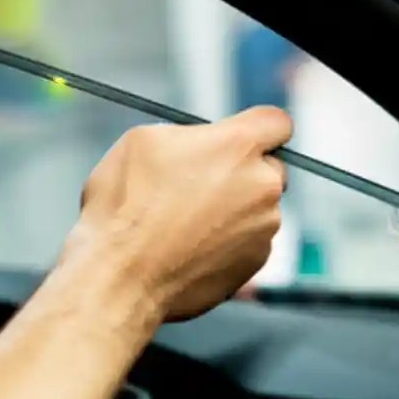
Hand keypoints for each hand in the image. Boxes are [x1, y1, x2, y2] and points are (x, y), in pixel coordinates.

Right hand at [71, 106, 290, 320]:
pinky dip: (228, 242)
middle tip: (202, 184)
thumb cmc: (126, 205)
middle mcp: (263, 186)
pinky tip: (192, 248)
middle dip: (243, 172)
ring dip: (234, 210)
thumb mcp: (144, 141)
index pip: (277, 122)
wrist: (122, 276)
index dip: (256, 129)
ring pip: (259, 208)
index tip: (238, 139)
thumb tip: (203, 144)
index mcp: (238, 146)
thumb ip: (191, 135)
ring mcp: (264, 228)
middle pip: (270, 168)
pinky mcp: (256, 262)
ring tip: (186, 223)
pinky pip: (249, 242)